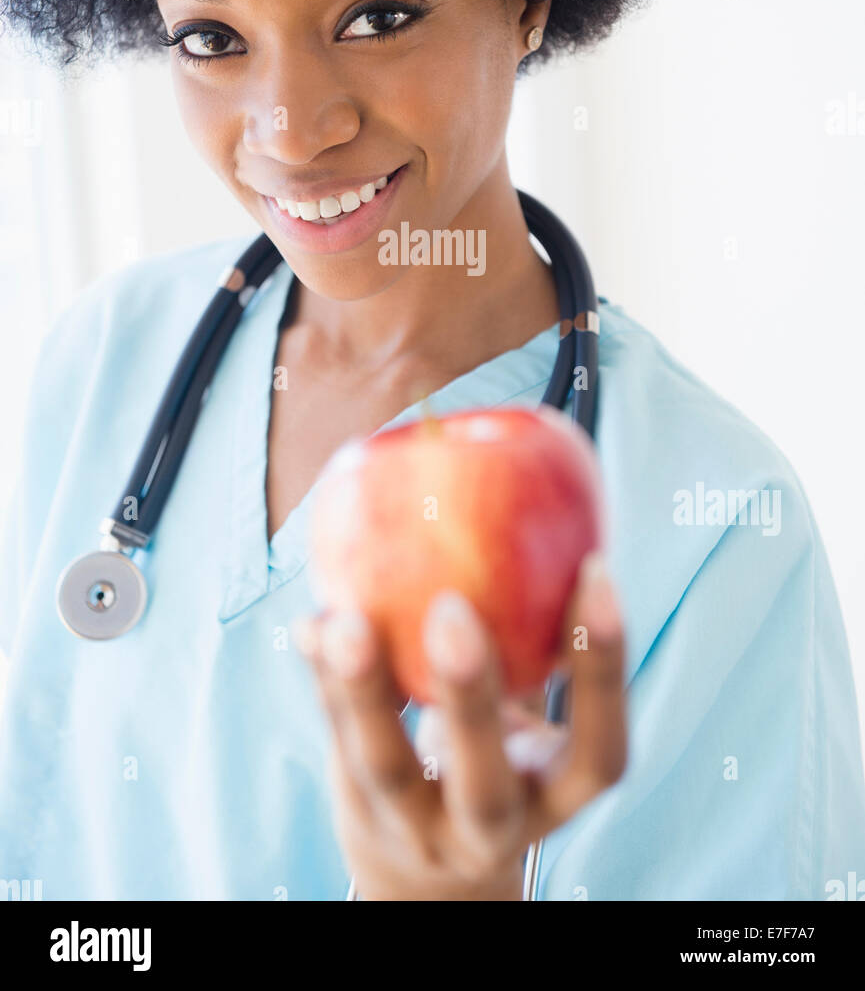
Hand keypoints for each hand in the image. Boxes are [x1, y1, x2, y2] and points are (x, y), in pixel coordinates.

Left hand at [291, 551, 625, 900]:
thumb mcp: (525, 724)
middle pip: (484, 786)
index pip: (600, 750)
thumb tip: (521, 493)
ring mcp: (418, 832)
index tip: (597, 567)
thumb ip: (528, 641)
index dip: (603, 666)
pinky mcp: (359, 815)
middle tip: (452, 610)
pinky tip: (310, 625)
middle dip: (470, 699)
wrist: (428, 877)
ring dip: (362, 692)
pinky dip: (322, 680)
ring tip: (345, 620)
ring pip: (388, 773)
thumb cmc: (492, 758)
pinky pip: (335, 743)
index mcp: (555, 795)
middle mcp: (491, 829)